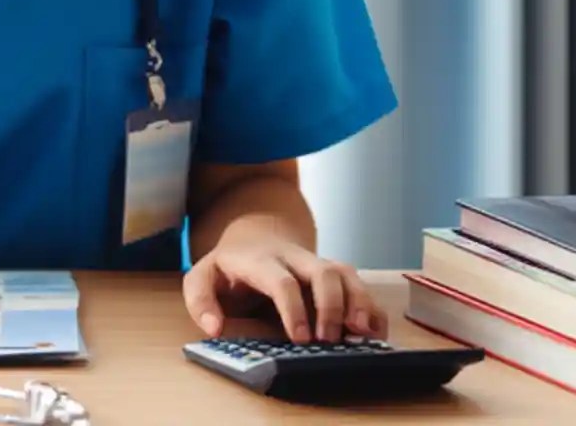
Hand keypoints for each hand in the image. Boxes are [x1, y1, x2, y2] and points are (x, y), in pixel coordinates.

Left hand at [183, 237, 386, 343]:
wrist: (254, 235)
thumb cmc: (229, 267)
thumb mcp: (202, 277)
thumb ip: (200, 300)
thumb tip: (213, 327)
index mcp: (260, 260)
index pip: (282, 281)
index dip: (293, 309)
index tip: (300, 339)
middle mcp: (294, 258)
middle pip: (323, 272)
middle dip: (332, 306)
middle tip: (329, 340)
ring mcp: (316, 262)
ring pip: (346, 273)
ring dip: (358, 302)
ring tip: (363, 335)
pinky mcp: (333, 272)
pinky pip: (357, 283)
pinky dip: (369, 306)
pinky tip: (374, 330)